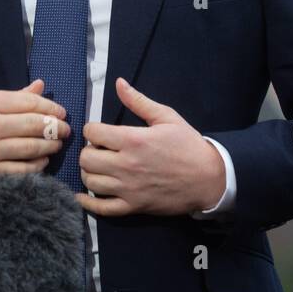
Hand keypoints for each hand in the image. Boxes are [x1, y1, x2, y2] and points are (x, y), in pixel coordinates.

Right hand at [0, 79, 70, 186]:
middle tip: (65, 129)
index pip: (29, 102)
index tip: (61, 112)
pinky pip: (22, 170)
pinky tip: (43, 160)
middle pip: (34, 125)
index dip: (50, 108)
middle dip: (56, 127)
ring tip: (57, 144)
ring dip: (51, 146)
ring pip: (31, 148)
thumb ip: (13, 96)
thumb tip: (41, 86)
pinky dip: (38, 165)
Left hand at [75, 78, 225, 216]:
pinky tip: (83, 195)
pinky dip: (88, 202)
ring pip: (90, 181)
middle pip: (86, 158)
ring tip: (100, 167)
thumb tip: (119, 83)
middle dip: (89, 150)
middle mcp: (126, 165)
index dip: (93, 129)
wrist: (209, 178)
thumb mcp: (167, 117)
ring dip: (90, 172)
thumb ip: (139, 101)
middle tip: (100, 150)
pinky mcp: (133, 206)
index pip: (92, 132)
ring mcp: (128, 188)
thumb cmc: (188, 145)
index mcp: (133, 140)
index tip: (100, 132)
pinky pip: (102, 208)